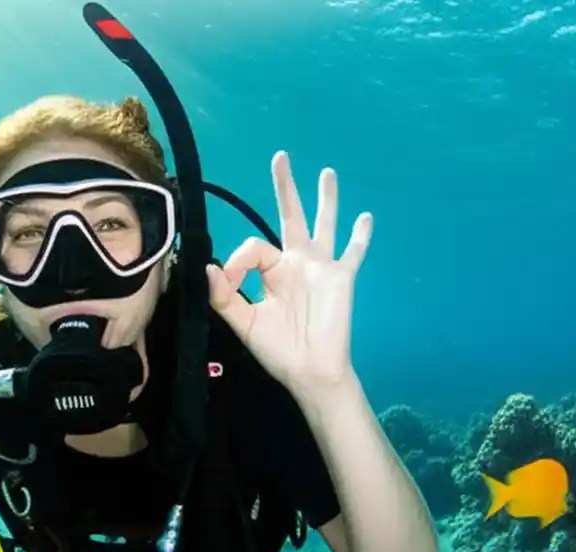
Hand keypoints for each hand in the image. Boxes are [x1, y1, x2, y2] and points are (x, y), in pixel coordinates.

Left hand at [206, 151, 372, 396]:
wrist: (310, 371)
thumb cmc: (278, 349)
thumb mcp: (244, 322)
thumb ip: (225, 295)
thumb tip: (209, 267)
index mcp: (272, 271)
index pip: (253, 247)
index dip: (237, 261)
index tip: (230, 282)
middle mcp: (296, 262)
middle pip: (289, 216)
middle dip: (285, 187)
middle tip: (280, 157)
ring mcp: (321, 267)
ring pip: (324, 224)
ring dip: (326, 199)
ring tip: (327, 172)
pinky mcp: (342, 277)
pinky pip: (353, 252)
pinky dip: (360, 236)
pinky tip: (366, 217)